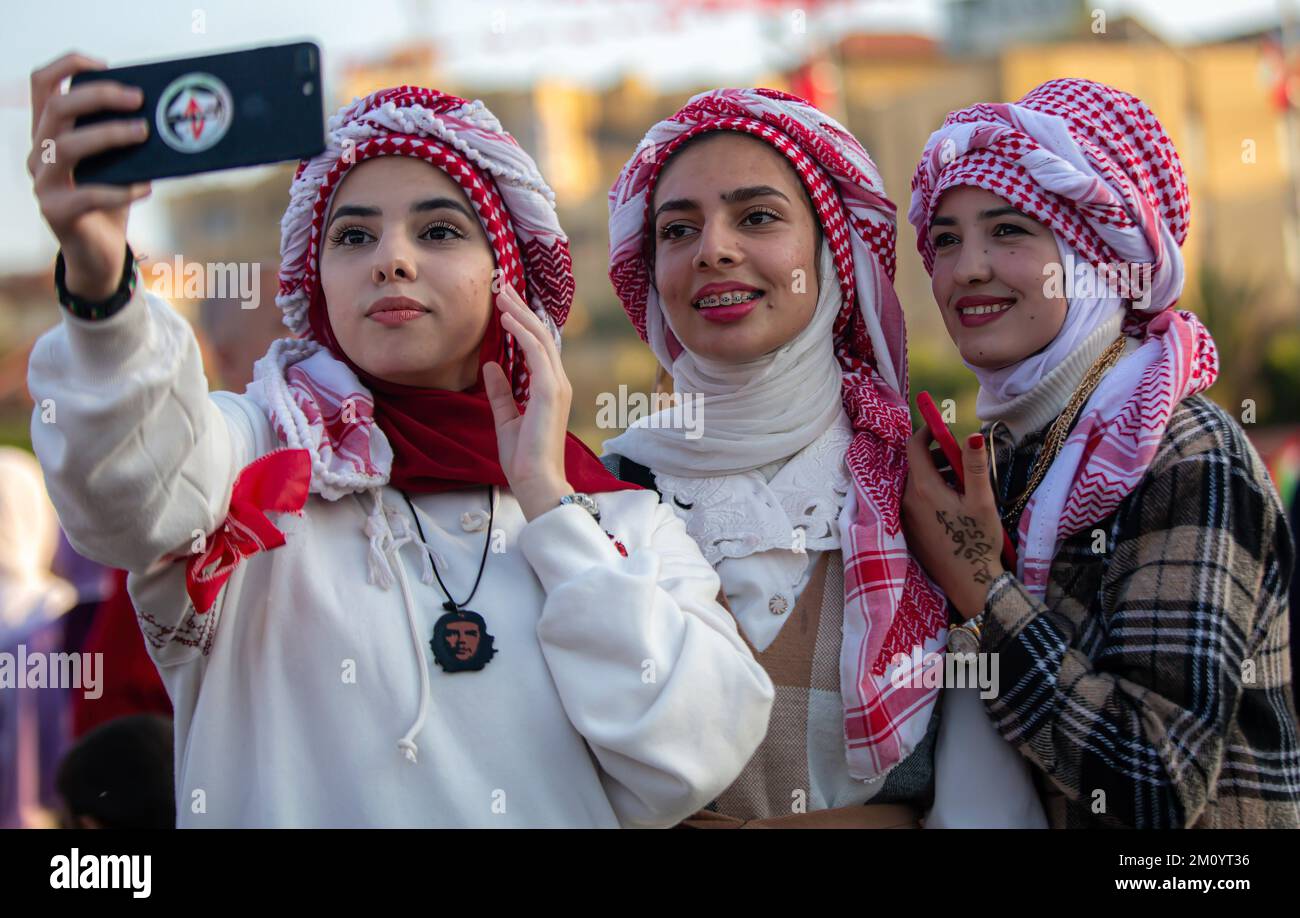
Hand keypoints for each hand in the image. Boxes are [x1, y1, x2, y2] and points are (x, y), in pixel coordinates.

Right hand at [28, 52, 151, 300]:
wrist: (100, 255)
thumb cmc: (111, 202)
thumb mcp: (117, 164)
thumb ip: (124, 139)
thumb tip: (162, 113)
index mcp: (48, 134)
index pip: (43, 84)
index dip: (68, 65)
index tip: (105, 64)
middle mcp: (38, 153)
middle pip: (57, 108)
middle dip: (99, 96)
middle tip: (138, 98)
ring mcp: (42, 183)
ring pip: (66, 146)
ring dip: (109, 135)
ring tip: (144, 133)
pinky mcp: (55, 212)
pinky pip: (89, 194)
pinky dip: (122, 189)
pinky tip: (146, 188)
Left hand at [482, 284, 573, 521]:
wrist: (536, 482)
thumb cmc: (524, 459)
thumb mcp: (505, 420)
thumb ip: (500, 392)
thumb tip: (490, 365)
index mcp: (549, 389)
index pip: (537, 346)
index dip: (521, 321)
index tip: (504, 303)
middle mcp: (558, 382)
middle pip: (540, 334)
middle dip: (521, 308)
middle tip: (502, 285)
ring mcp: (557, 385)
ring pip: (540, 337)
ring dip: (519, 313)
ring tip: (501, 293)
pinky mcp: (551, 391)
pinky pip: (537, 352)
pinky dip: (522, 332)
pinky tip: (507, 317)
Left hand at [901, 427, 1004, 619]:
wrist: (969, 582)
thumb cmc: (977, 540)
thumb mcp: (981, 500)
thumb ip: (975, 466)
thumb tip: (973, 435)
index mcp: (922, 488)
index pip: (914, 446)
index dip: (928, 432)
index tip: (944, 427)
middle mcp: (907, 500)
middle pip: (915, 464)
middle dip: (936, 454)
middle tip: (961, 458)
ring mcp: (906, 516)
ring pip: (915, 482)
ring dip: (935, 473)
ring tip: (962, 481)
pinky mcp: (910, 529)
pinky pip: (915, 500)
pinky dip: (930, 491)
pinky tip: (953, 503)